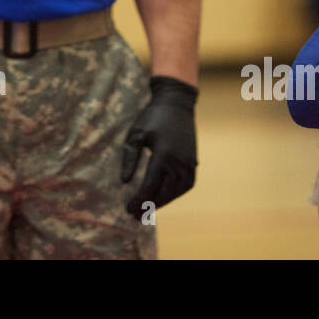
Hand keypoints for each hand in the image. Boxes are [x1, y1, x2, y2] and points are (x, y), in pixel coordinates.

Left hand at [121, 76, 197, 217]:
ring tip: (148, 209)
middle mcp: (179, 161)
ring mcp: (189, 162)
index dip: (139, 200)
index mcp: (163, 154)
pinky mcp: (193, 161)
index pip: (150, 186)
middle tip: (135, 215)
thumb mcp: (135, 134)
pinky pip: (186, 185)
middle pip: (164, 193)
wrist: (176, 103)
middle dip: (149, 206)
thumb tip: (125, 182)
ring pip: (176, 191)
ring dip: (162, 203)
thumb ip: (129, 159)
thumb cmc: (152, 117)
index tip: (127, 209)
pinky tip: (164, 198)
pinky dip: (175, 194)